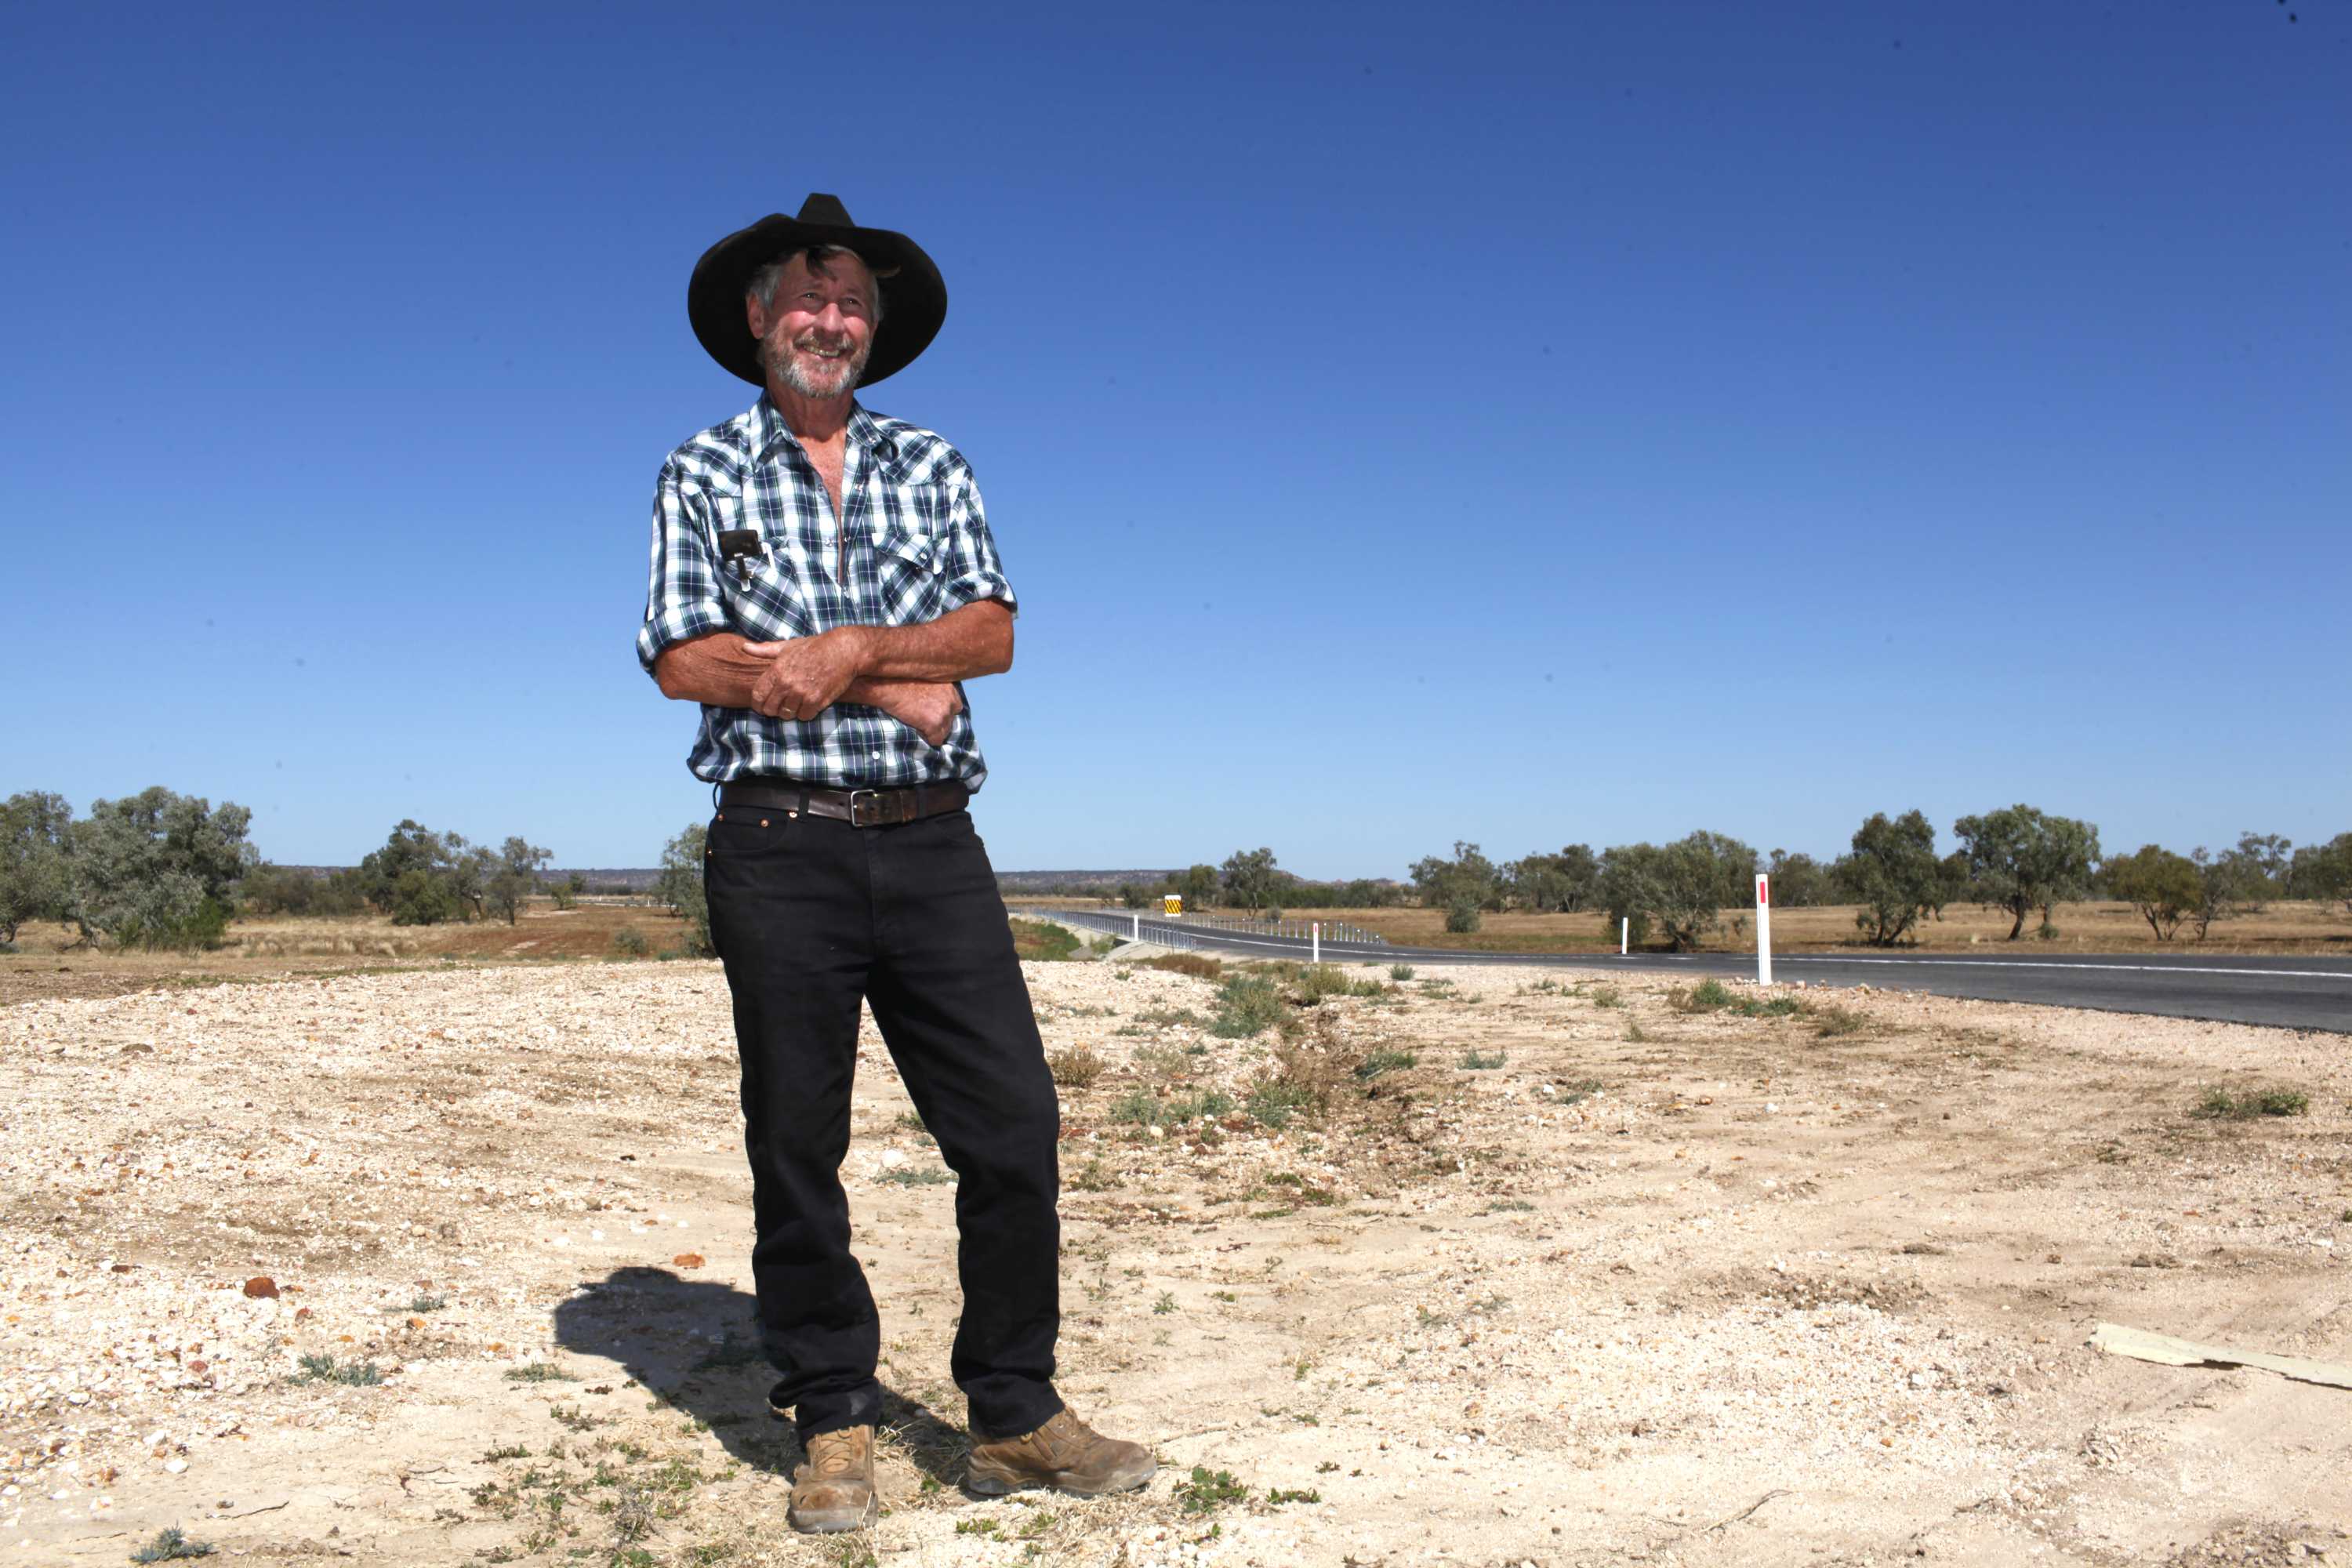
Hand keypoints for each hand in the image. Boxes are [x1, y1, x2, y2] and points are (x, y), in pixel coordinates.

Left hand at [743, 628, 870, 720]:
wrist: (843, 651)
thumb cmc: (815, 647)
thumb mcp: (788, 646)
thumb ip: (765, 650)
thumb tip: (745, 647)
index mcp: (777, 670)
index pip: (757, 695)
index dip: (758, 704)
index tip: (762, 706)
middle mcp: (787, 683)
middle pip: (770, 709)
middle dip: (773, 710)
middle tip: (780, 706)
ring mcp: (802, 693)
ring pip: (787, 715)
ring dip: (790, 712)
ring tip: (796, 703)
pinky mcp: (817, 701)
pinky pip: (804, 716)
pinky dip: (806, 713)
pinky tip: (809, 704)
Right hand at [871, 682, 964, 746]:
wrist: (887, 687)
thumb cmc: (899, 682)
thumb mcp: (924, 681)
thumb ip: (934, 692)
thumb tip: (932, 703)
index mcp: (949, 688)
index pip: (954, 707)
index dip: (941, 712)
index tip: (931, 714)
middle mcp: (952, 700)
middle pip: (951, 721)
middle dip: (938, 723)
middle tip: (922, 721)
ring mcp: (944, 713)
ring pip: (944, 732)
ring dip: (932, 731)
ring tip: (917, 725)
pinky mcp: (935, 723)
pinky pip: (935, 740)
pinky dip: (926, 738)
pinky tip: (915, 729)